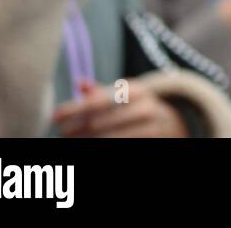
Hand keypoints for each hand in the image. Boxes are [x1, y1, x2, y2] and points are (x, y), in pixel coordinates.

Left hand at [53, 78, 188, 137]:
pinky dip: (99, 145)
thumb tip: (80, 84)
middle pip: (100, 122)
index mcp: (138, 90)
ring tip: (71, 139)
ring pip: (107, 138)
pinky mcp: (149, 142)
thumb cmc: (139, 106)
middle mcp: (145, 108)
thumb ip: (102, 91)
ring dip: (84, 140)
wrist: (174, 122)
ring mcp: (149, 129)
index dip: (75, 108)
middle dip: (76, 128)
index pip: (100, 100)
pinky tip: (88, 144)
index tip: (56, 115)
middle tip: (62, 131)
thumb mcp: (125, 93)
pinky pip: (118, 146)